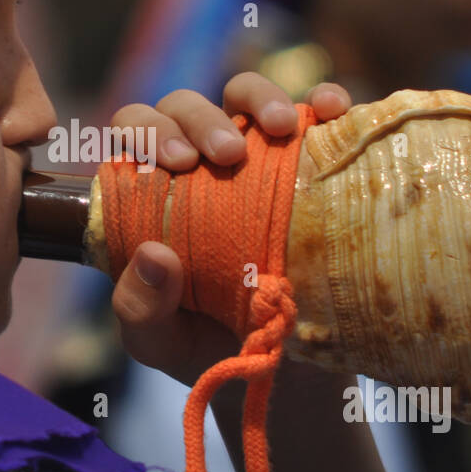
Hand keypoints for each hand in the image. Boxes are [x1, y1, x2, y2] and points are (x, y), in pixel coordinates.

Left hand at [108, 75, 350, 386]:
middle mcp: (199, 164)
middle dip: (201, 118)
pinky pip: (317, 116)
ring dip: (260, 98)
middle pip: (185, 106)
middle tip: (226, 155)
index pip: (135, 131)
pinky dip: (325, 101)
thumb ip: (139, 307)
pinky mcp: (310, 164)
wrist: (283, 375)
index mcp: (151, 192)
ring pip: (245, 96)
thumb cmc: (204, 348)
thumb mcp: (159, 341)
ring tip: (283, 129)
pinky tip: (335, 109)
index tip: (176, 163)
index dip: (147, 130)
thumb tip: (154, 255)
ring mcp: (256, 159)